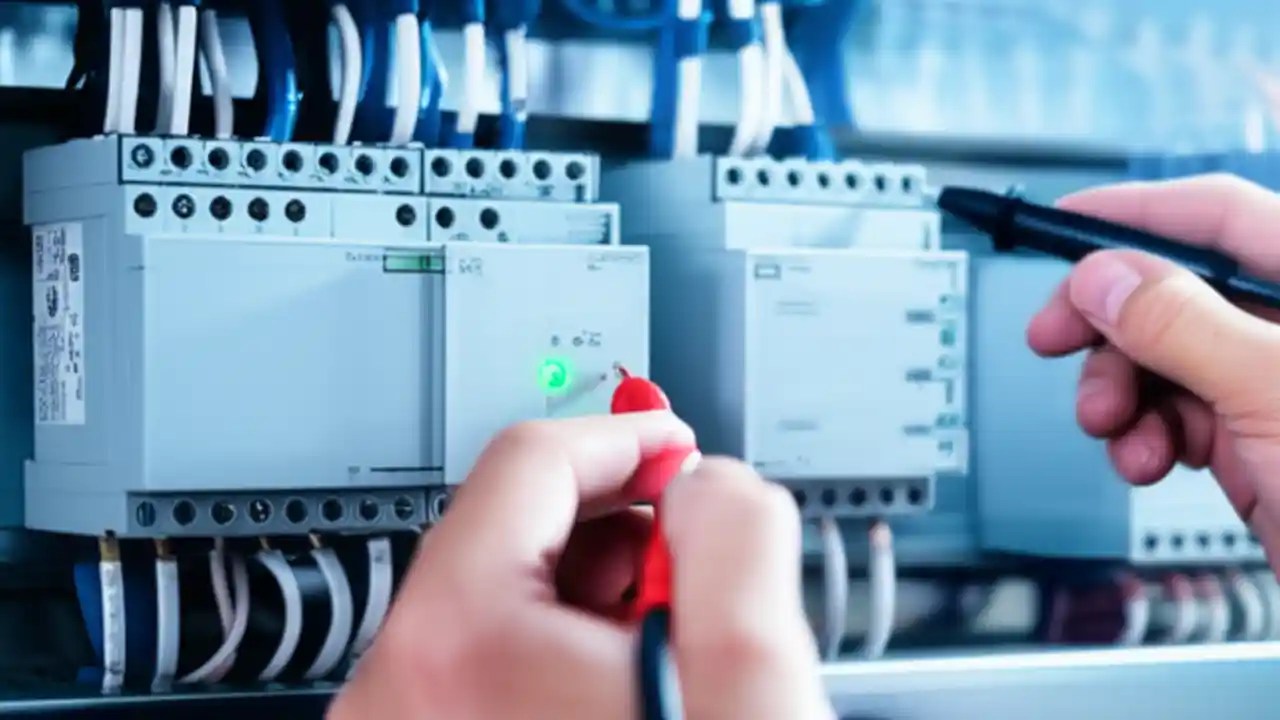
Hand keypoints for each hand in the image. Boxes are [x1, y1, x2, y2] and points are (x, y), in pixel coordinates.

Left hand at [328, 413, 832, 719]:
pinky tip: (619, 678)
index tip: (671, 442)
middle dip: (614, 520)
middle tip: (685, 543)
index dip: (622, 437)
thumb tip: (709, 484)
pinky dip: (554, 646)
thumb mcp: (751, 677)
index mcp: (457, 645)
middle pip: (504, 528)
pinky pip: (481, 664)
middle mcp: (395, 690)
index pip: (527, 460)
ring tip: (661, 633)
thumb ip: (737, 537)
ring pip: (494, 600)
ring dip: (588, 588)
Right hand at [1027, 174, 1279, 570]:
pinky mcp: (1255, 441)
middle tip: (1053, 338)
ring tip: (1109, 423)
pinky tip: (1147, 458)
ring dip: (1120, 391)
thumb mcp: (1272, 391)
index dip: (1134, 214)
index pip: (1219, 217)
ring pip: (1163, 360)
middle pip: (1174, 292)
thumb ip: (1182, 324)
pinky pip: (1174, 416)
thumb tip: (1105, 277)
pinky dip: (1145, 436)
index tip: (1061, 224)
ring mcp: (1273, 386)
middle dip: (1109, 323)